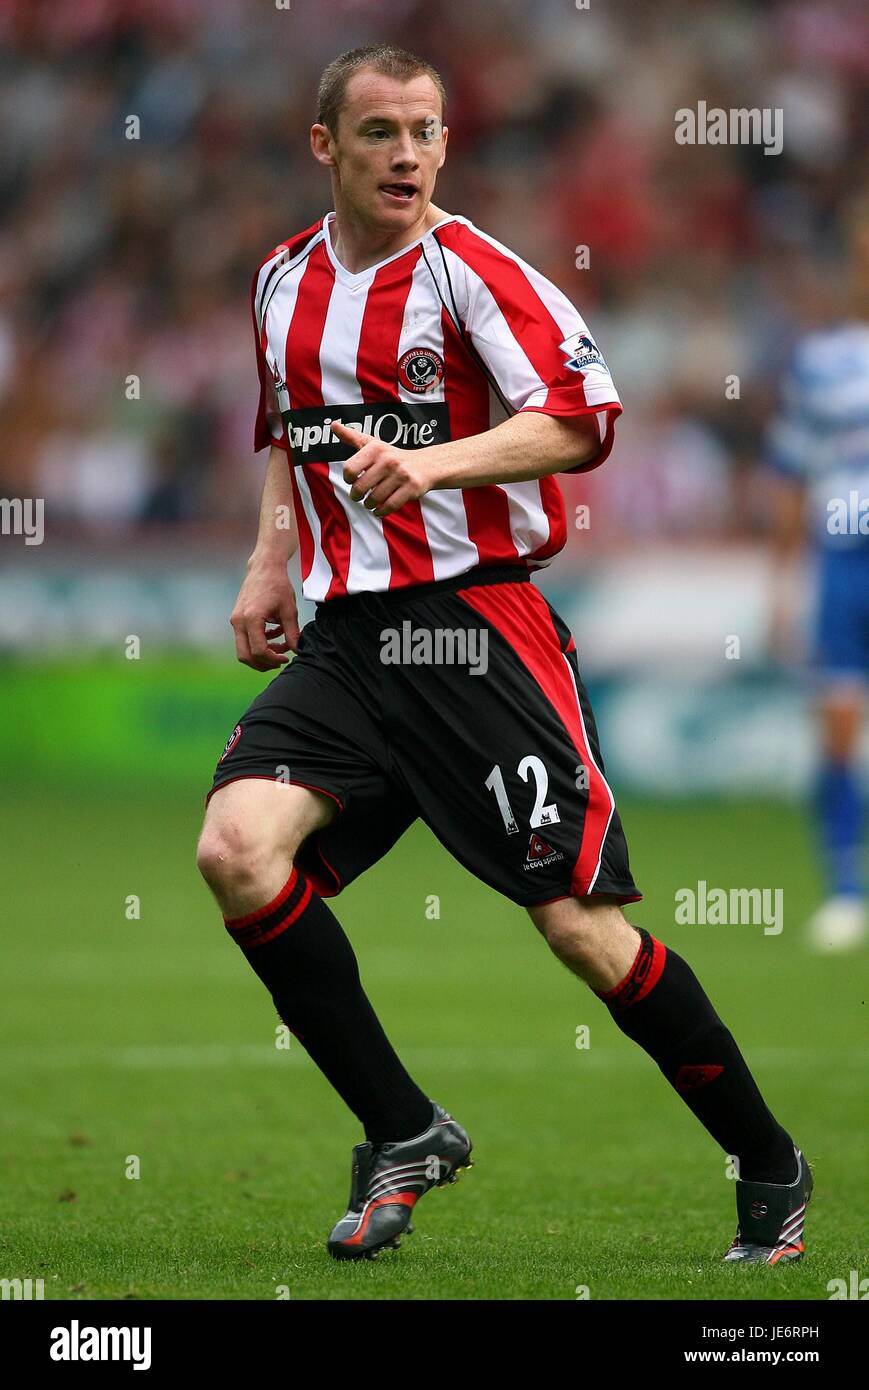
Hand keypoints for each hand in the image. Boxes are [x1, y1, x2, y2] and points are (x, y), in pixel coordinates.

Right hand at [230, 555, 300, 669]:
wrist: (264, 567)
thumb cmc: (278, 586)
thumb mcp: (289, 610)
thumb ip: (292, 633)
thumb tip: (297, 651)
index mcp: (252, 618)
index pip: (259, 650)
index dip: (273, 659)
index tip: (286, 658)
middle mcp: (239, 621)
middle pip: (245, 655)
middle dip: (262, 663)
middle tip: (279, 661)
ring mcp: (235, 620)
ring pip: (243, 649)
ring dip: (261, 653)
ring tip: (280, 646)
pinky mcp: (237, 618)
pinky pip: (245, 638)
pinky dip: (258, 642)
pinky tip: (275, 634)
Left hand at [332, 420, 436, 516]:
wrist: (426, 465)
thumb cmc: (393, 456)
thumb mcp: (373, 444)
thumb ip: (352, 436)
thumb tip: (332, 424)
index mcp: (376, 449)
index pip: (350, 469)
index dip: (348, 479)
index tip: (353, 481)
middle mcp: (388, 460)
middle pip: (360, 488)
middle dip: (356, 496)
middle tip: (359, 496)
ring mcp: (401, 474)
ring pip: (374, 499)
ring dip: (369, 505)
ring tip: (370, 503)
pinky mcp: (411, 488)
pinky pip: (389, 506)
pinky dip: (381, 512)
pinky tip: (379, 511)